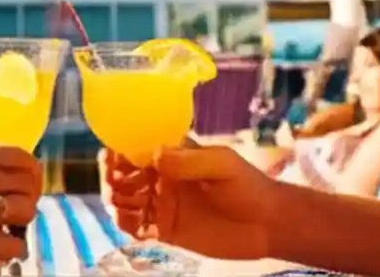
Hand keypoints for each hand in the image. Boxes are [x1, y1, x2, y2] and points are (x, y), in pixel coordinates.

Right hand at [107, 146, 278, 260]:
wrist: (269, 225)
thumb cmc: (249, 186)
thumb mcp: (222, 164)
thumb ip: (189, 161)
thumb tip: (154, 155)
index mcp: (173, 156)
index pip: (137, 148)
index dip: (119, 150)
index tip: (110, 154)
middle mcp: (162, 179)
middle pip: (124, 175)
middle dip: (112, 176)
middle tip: (114, 181)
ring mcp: (162, 205)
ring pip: (124, 201)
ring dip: (115, 200)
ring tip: (119, 201)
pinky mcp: (165, 231)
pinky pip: (136, 228)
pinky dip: (125, 224)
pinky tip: (129, 221)